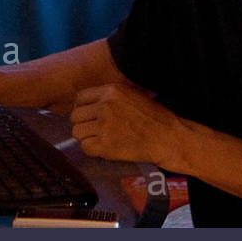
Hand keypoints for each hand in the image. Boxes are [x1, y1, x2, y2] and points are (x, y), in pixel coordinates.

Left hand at [69, 83, 187, 166]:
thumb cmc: (153, 117)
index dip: (83, 108)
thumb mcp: (133, 94)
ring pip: (77, 132)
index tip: (89, 115)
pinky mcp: (105, 145)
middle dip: (83, 123)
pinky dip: (92, 149)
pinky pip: (85, 147)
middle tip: (95, 129)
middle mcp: (105, 106)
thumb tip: (88, 102)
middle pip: (75, 116)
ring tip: (100, 139)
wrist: (167, 137)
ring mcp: (104, 126)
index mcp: (111, 91)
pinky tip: (104, 147)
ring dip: (86, 137)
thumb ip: (110, 95)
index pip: (80, 98)